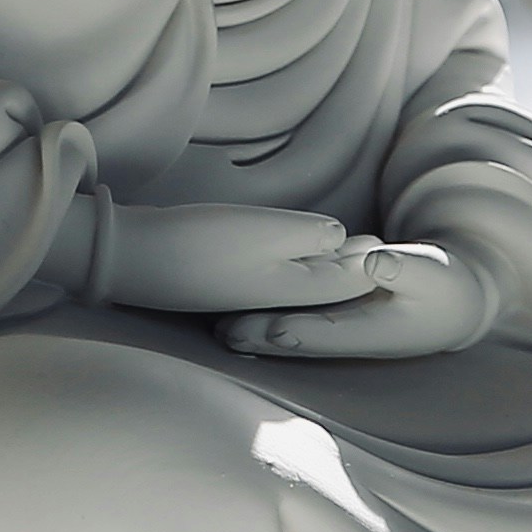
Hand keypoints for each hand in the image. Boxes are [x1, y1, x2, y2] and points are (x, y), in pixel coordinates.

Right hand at [90, 201, 382, 319]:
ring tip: (349, 246)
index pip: (352, 281)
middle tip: (380, 244)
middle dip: (354, 267)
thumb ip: (313, 234)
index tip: (396, 246)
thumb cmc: (203, 244)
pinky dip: (295, 263)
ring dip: (326, 264)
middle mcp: (276, 299)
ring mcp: (248, 293)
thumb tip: (343, 236)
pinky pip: (275, 276)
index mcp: (296, 292)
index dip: (375, 263)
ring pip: (302, 281)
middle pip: (328, 284)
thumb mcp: (269, 232)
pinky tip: (292, 250)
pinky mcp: (224, 282)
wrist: (135, 260)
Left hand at [219, 239, 495, 362]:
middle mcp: (352, 341)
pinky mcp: (339, 321)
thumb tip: (374, 261)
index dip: (290, 328)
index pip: (324, 333)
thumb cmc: (447, 286)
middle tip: (220, 332)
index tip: (259, 327)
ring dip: (258, 331)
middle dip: (259, 337)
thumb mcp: (431, 272)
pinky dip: (272, 317)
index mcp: (374, 333)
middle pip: (298, 339)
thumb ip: (404, 267)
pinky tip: (241, 313)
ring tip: (217, 327)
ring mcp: (343, 333)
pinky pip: (300, 321)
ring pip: (294, 333)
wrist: (456, 305)